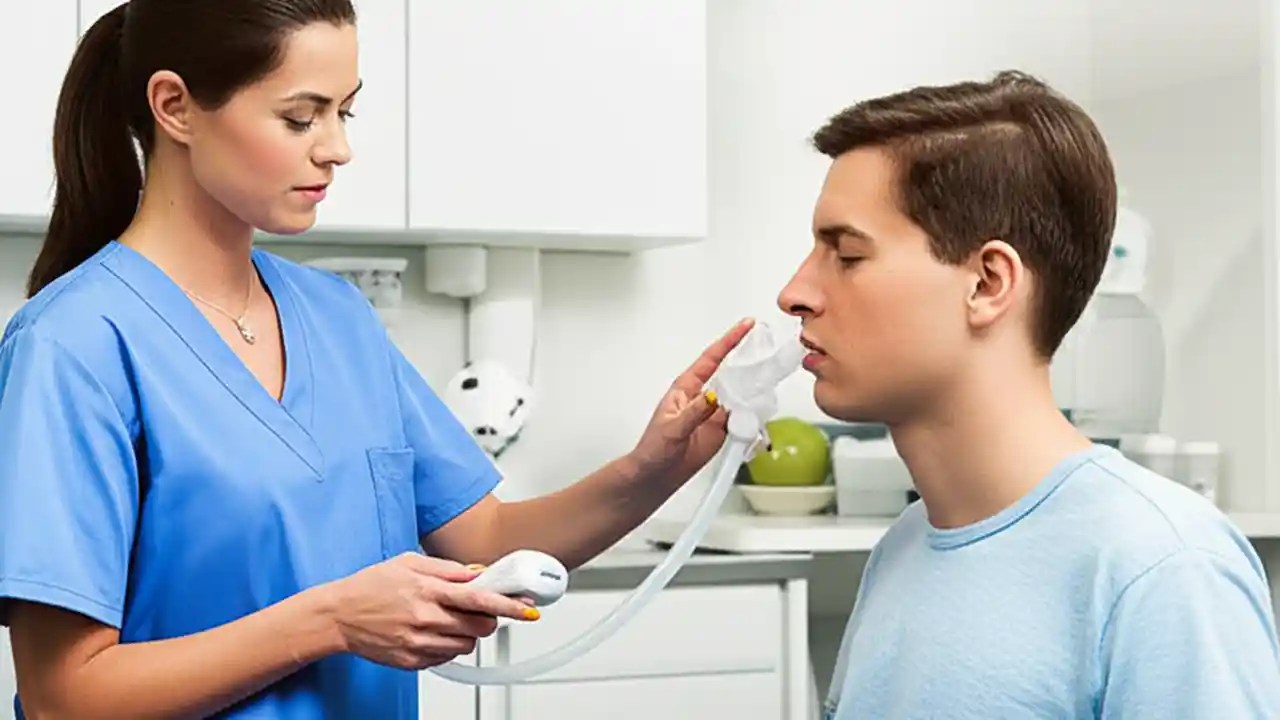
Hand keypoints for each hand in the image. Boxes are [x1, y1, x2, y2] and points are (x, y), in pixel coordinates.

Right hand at [324, 552, 538, 669]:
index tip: (529, 609)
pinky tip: (433, 631)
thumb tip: (478, 574)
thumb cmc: (370, 586)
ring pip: (467, 644)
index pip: (481, 600)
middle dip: (489, 618)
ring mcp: (419, 643)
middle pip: (480, 626)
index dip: (510, 606)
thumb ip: (448, 569)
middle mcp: (426, 619)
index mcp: (428, 590)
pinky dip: (449, 645)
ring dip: (468, 632)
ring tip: (448, 618)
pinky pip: (447, 656)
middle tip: (480, 609)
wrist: (338, 616)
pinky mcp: (413, 661)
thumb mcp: (410, 562)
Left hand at [628, 318, 754, 482]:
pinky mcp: (723, 430)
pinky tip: (757, 416)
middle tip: (766, 350)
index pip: (712, 358)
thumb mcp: (672, 428)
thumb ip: (695, 412)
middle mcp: (704, 396)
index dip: (730, 340)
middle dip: (748, 359)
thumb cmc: (654, 448)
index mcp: (687, 387)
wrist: (657, 475)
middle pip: (731, 372)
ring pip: (740, 395)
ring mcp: (715, 413)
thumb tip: (713, 397)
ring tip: (767, 383)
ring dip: (753, 390)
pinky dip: (752, 416)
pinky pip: (743, 418)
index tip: (746, 326)